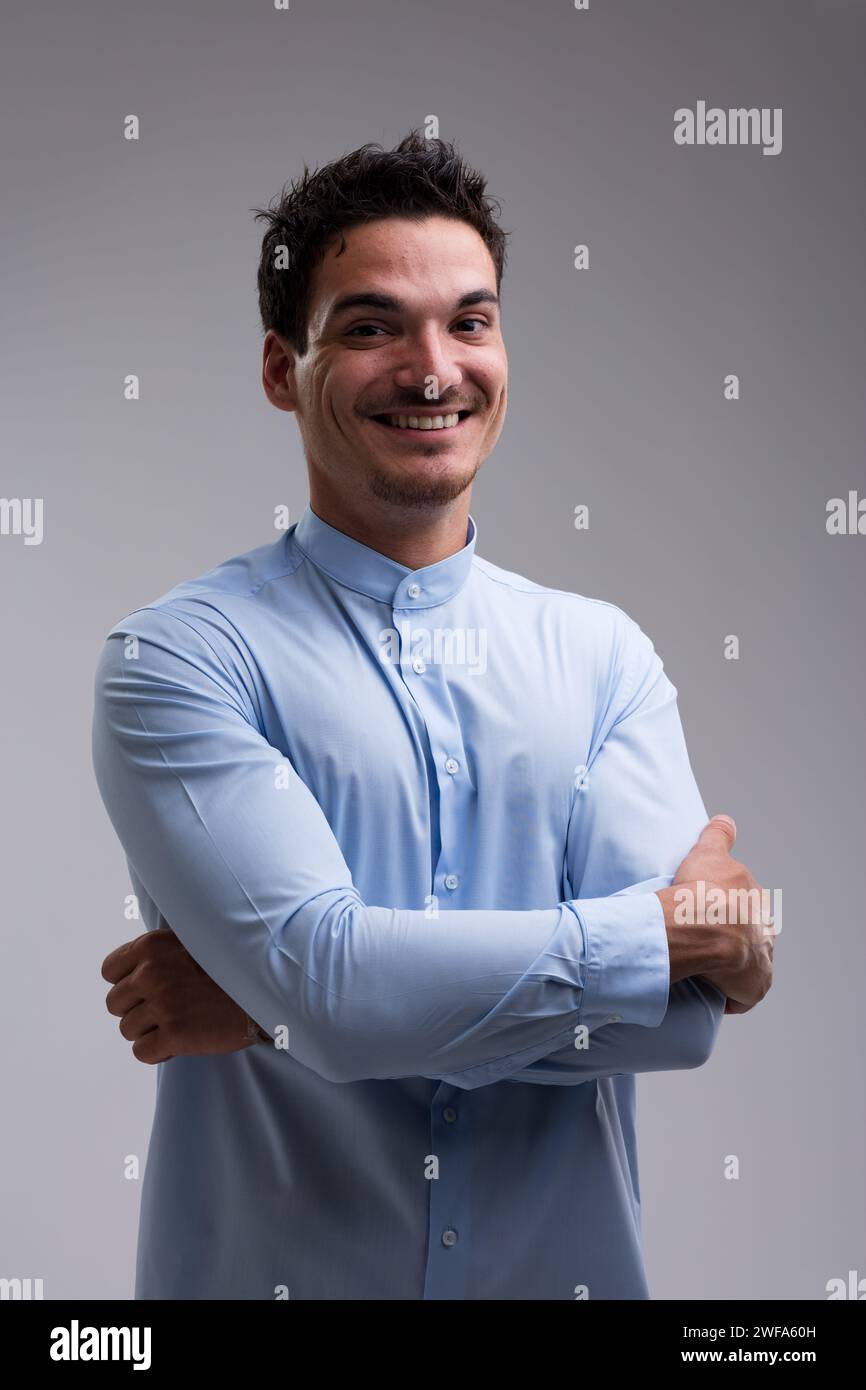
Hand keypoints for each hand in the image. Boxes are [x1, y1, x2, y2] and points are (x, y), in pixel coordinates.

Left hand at [101, 927, 264, 1063]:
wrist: (270, 990)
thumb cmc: (231, 968)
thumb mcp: (193, 942)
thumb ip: (159, 954)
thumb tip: (130, 974)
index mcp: (152, 946)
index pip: (110, 971)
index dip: (127, 983)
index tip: (148, 989)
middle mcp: (152, 972)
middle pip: (115, 1004)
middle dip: (138, 1010)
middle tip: (168, 1010)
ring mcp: (162, 1004)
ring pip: (128, 1030)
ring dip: (150, 1032)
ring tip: (180, 1023)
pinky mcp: (174, 1034)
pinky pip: (142, 1052)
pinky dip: (159, 1052)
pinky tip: (182, 1041)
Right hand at [656, 815, 774, 1012]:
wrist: (700, 928)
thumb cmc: (700, 892)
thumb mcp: (708, 853)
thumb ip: (718, 835)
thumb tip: (725, 819)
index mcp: (756, 901)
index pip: (748, 906)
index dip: (729, 911)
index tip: (709, 915)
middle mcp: (765, 930)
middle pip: (752, 936)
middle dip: (735, 940)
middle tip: (704, 942)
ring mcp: (762, 960)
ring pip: (748, 965)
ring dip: (732, 968)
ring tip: (704, 968)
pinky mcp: (754, 987)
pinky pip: (741, 995)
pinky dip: (729, 995)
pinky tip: (710, 990)